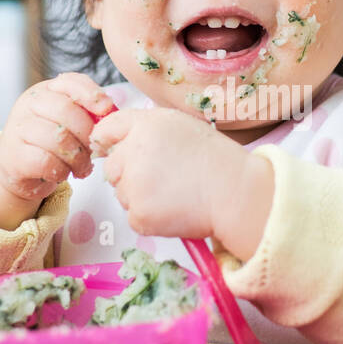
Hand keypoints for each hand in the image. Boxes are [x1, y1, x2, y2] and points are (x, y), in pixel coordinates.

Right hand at [0, 72, 113, 227]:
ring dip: (78, 157)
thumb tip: (110, 110)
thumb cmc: (50, 142)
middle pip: (65, 110)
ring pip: (57, 138)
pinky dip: (61, 170)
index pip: (69, 82)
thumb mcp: (68, 121)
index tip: (106, 108)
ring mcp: (18, 129)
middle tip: (95, 149)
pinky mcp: (14, 155)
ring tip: (82, 167)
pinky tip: (64, 173)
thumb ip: (87, 112)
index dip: (90, 93)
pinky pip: (46, 161)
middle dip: (87, 132)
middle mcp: (28, 105)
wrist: (18, 168)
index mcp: (45, 91)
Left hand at [89, 107, 248, 239]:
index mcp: (145, 126)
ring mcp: (134, 185)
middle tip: (164, 178)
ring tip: (175, 192)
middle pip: (112, 168)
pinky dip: (150, 218)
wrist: (236, 193)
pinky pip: (134, 217)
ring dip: (141, 197)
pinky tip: (174, 209)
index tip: (115, 151)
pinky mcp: (139, 214)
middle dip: (129, 174)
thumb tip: (109, 143)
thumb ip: (145, 129)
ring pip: (122, 194)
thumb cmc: (215, 160)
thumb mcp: (180, 126)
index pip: (106, 130)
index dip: (110, 142)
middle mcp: (133, 152)